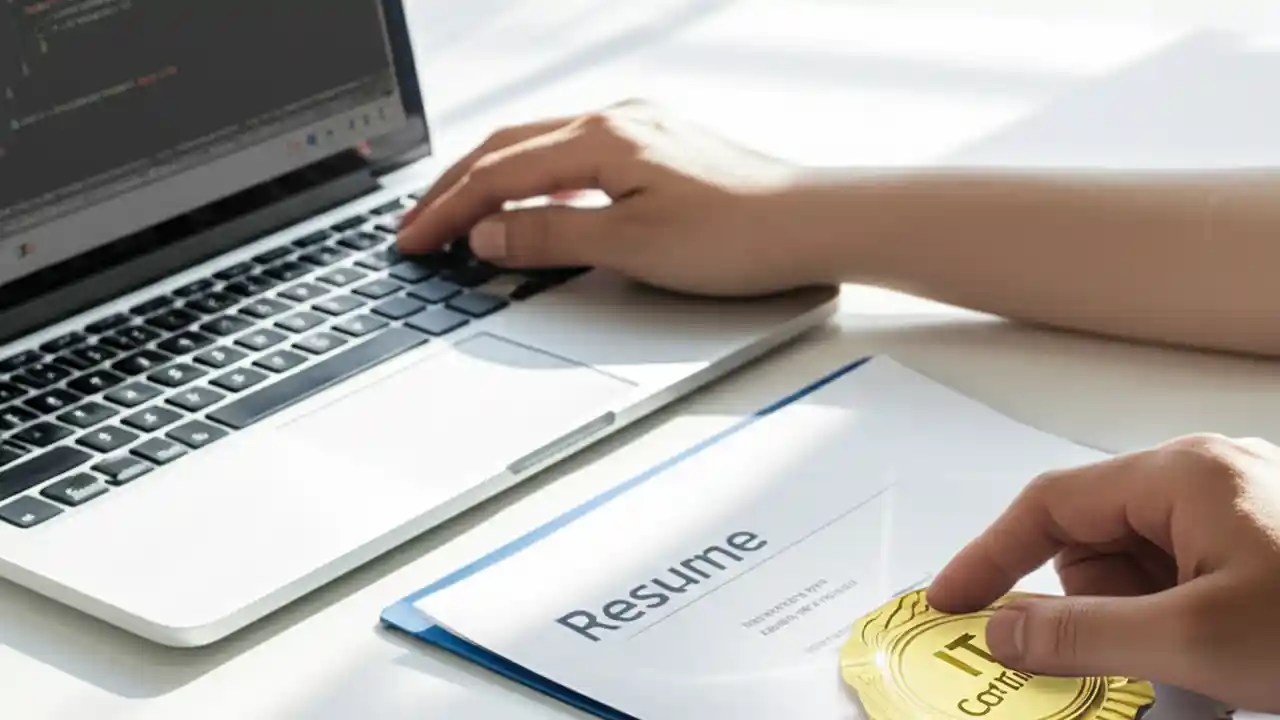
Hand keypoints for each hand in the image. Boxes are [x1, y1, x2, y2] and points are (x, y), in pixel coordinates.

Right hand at [396, 100, 820, 295]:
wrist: (814, 225)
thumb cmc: (736, 236)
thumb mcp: (629, 246)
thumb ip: (549, 238)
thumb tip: (486, 237)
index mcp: (601, 138)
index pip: (497, 173)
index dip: (447, 210)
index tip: (411, 241)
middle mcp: (616, 121)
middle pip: (508, 148)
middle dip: (455, 188)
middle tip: (416, 225)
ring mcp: (640, 131)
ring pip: (540, 149)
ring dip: (493, 182)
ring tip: (457, 215)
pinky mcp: (659, 149)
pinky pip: (574, 158)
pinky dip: (536, 183)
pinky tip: (532, 206)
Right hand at [927, 434, 1279, 711]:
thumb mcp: (1195, 640)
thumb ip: (1084, 635)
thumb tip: (1003, 631)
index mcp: (1182, 473)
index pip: (1049, 503)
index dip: (990, 556)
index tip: (951, 603)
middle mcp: (1204, 475)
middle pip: (1094, 537)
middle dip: (1096, 605)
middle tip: (1135, 656)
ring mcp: (1236, 505)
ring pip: (1137, 563)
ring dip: (1144, 618)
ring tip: (1202, 658)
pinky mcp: (1258, 539)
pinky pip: (1178, 574)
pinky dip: (1174, 617)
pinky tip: (1217, 650)